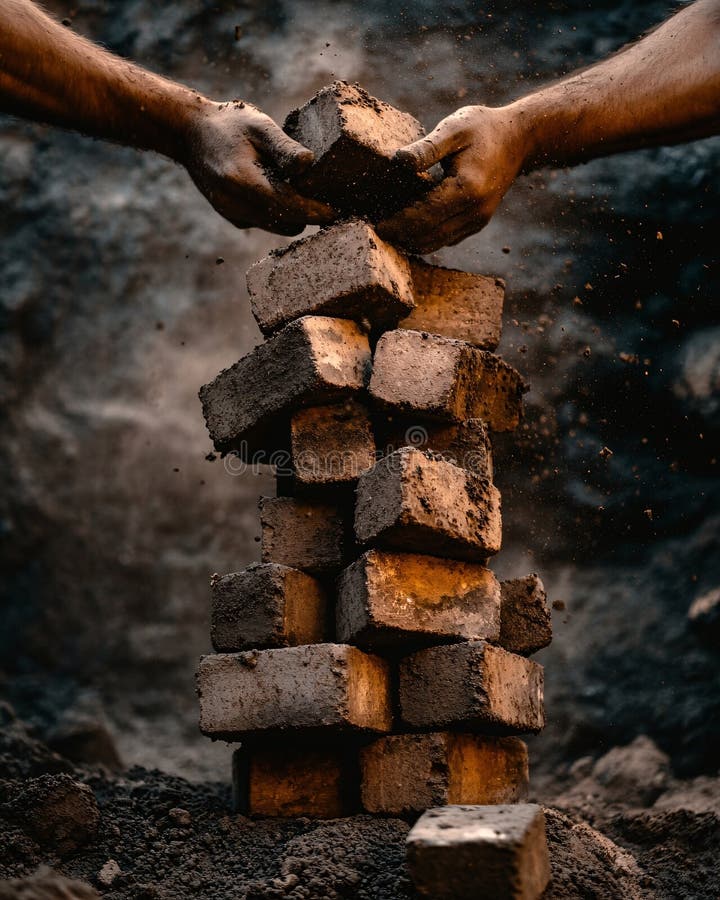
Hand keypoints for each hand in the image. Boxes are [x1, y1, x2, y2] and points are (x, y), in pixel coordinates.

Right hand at [184, 100, 334, 234]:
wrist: (190, 134)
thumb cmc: (228, 125)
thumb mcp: (259, 124)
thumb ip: (284, 147)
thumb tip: (308, 166)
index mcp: (242, 181)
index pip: (288, 207)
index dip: (314, 211)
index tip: (335, 211)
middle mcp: (236, 205)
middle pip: (286, 224)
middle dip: (307, 215)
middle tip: (324, 196)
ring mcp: (232, 214)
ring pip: (277, 227)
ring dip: (293, 214)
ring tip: (304, 191)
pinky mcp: (233, 217)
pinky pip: (265, 222)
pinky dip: (277, 212)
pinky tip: (280, 190)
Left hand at [377, 104, 529, 252]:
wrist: (518, 140)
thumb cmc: (483, 129)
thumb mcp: (454, 128)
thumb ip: (426, 148)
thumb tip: (397, 160)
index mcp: (467, 189)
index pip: (424, 216)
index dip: (398, 223)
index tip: (375, 226)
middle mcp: (474, 211)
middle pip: (428, 236)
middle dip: (400, 236)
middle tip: (375, 231)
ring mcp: (477, 221)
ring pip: (436, 243)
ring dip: (411, 241)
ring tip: (388, 232)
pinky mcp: (476, 224)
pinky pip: (446, 239)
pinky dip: (425, 238)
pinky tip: (408, 228)